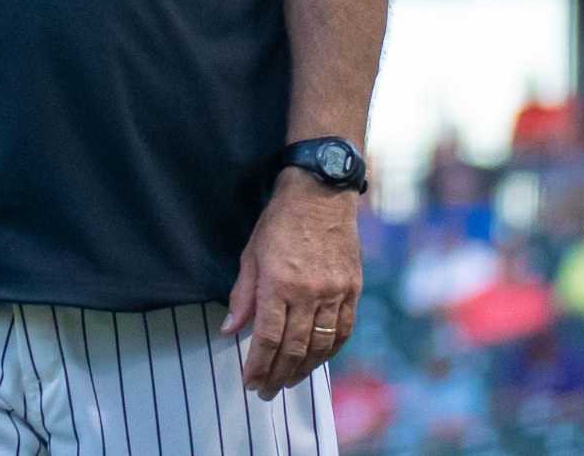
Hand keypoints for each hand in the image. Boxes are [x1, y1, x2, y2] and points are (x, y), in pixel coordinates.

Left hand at [223, 167, 361, 400]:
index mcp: (279, 283)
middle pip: (294, 347)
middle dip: (278, 374)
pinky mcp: (353, 290)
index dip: (258, 364)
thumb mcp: (251, 254)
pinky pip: (343, 331)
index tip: (250, 382)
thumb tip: (229, 330)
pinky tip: (317, 361)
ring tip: (287, 381)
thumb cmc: (280, 221)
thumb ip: (242, 296)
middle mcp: (310, 292)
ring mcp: (335, 292)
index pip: (267, 337)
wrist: (321, 193)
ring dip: (303, 369)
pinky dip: (330, 351)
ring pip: (321, 345)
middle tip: (266, 391)